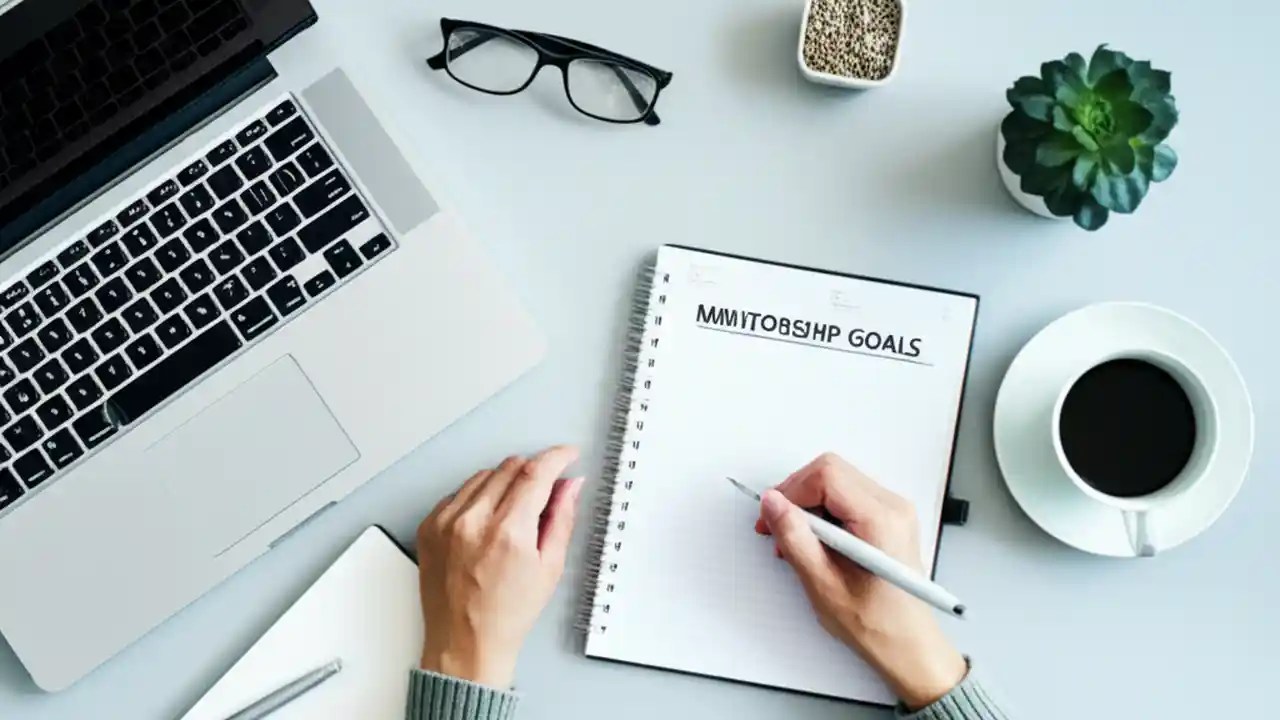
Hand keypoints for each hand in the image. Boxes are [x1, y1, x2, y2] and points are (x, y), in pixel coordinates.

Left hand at [417, 445, 583, 687]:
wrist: (464, 643)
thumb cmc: (507, 615)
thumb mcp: (550, 568)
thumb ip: (562, 518)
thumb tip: (570, 485)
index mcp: (508, 533)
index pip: (536, 472)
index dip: (556, 457)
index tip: (566, 455)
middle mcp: (472, 522)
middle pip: (509, 467)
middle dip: (532, 471)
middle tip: (544, 490)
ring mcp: (445, 523)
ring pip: (483, 475)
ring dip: (504, 482)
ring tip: (512, 514)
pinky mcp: (428, 527)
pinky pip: (458, 493)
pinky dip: (477, 498)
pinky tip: (486, 523)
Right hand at [755, 453, 966, 709]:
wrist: (909, 645)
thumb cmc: (875, 624)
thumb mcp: (823, 583)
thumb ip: (795, 537)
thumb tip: (772, 503)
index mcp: (881, 520)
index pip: (827, 475)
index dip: (791, 491)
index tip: (771, 517)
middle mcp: (893, 507)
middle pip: (831, 472)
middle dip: (796, 495)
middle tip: (775, 527)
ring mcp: (894, 510)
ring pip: (837, 482)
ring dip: (808, 506)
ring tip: (795, 543)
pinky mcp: (889, 518)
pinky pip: (847, 497)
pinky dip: (824, 514)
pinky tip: (815, 544)